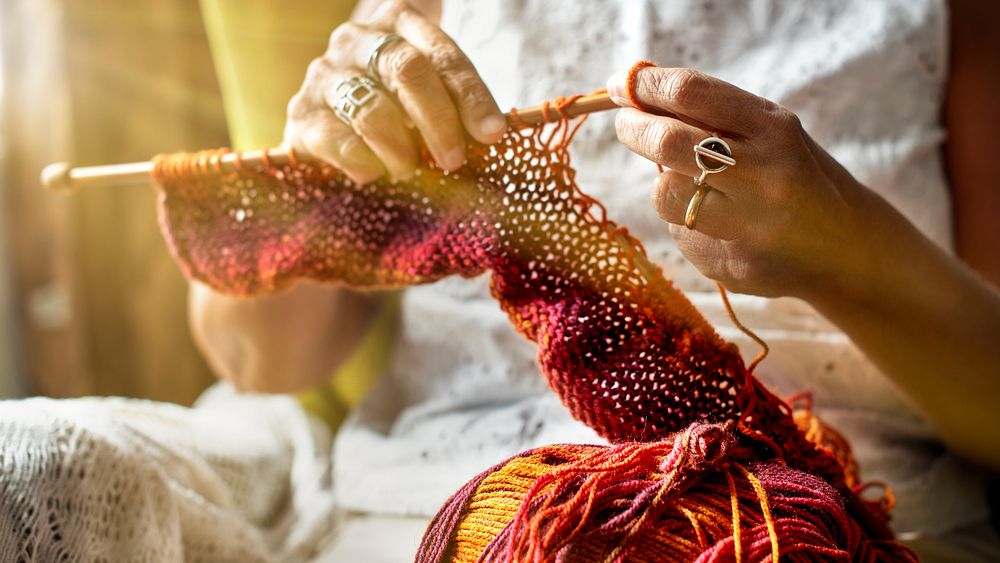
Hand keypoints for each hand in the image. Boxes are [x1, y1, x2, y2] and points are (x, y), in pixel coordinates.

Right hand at [284, 0, 506, 183]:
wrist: (330, 110)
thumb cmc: (397, 100)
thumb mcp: (428, 89)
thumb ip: (454, 103)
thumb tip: (487, 138)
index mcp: (398, 22)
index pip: (443, 55)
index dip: (471, 96)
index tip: (492, 133)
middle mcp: (356, 40)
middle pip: (407, 71)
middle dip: (438, 121)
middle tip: (454, 160)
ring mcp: (325, 74)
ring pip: (371, 109)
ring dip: (400, 148)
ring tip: (411, 170)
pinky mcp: (301, 113)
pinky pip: (336, 140)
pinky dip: (363, 162)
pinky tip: (376, 174)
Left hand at [608, 66, 875, 299]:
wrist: (847, 247)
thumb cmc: (791, 175)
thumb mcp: (767, 133)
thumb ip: (711, 117)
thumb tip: (635, 96)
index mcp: (773, 129)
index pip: (690, 93)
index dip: (644, 86)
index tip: (623, 84)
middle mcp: (764, 174)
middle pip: (667, 141)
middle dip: (634, 130)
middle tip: (627, 126)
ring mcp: (750, 225)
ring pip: (665, 195)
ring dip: (664, 186)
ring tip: (689, 187)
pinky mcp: (734, 264)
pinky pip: (682, 235)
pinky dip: (689, 226)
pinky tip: (725, 232)